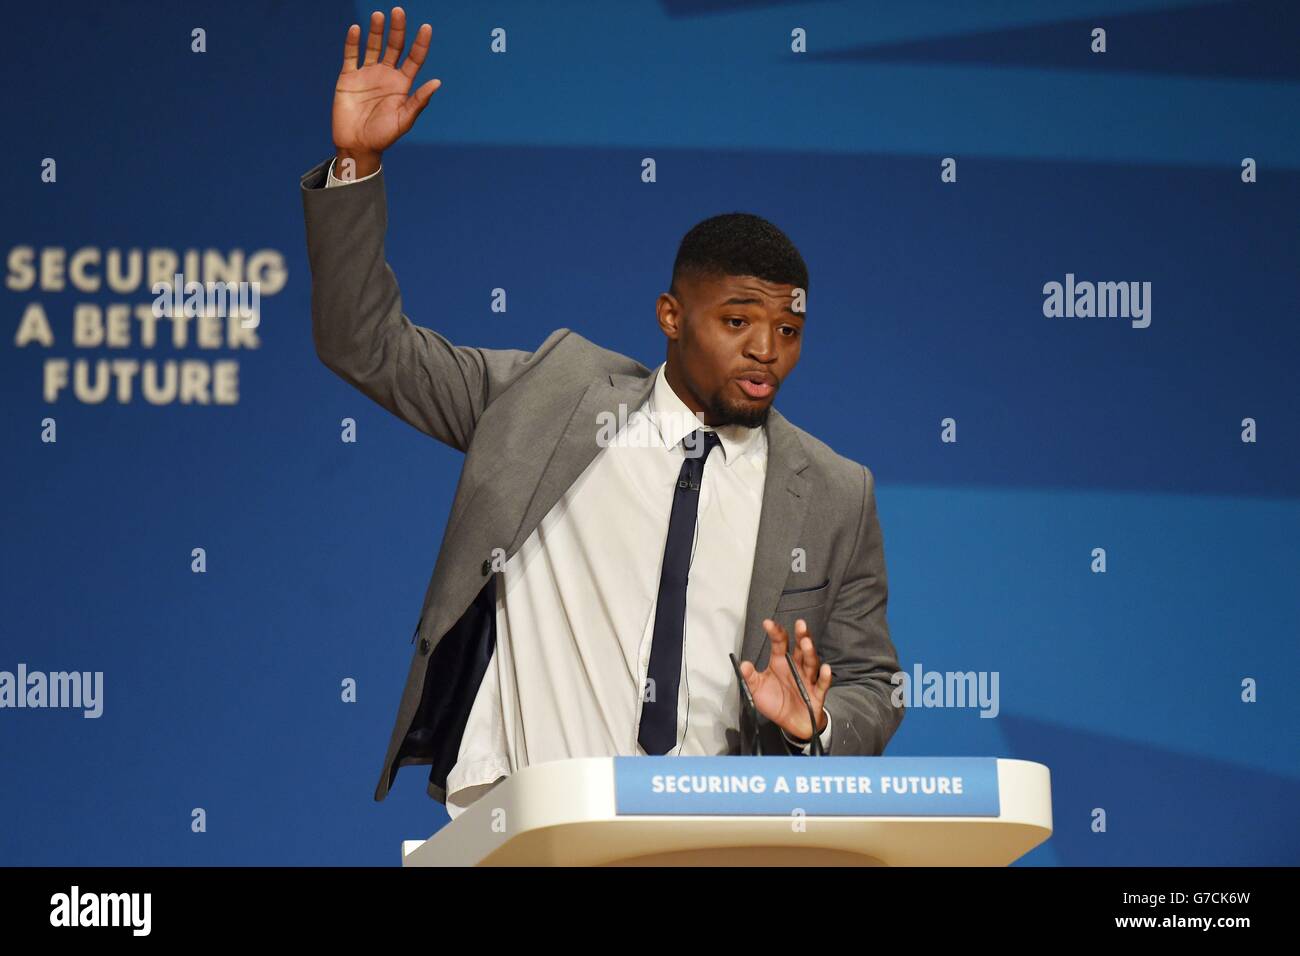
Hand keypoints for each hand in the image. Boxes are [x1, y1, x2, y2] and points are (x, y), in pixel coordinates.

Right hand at [332, 7, 441, 177]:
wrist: (357, 146)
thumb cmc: (384, 137)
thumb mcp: (405, 120)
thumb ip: (419, 101)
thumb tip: (437, 82)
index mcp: (402, 84)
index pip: (414, 58)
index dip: (420, 43)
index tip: (426, 27)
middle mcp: (386, 75)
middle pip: (394, 46)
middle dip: (397, 29)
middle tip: (399, 11)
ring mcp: (367, 74)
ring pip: (372, 46)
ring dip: (376, 31)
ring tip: (379, 16)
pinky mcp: (348, 77)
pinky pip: (351, 55)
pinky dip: (353, 42)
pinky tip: (357, 29)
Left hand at [738, 618, 831, 741]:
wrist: (791, 723)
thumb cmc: (775, 702)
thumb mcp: (757, 690)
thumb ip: (750, 677)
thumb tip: (742, 665)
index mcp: (781, 662)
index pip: (779, 643)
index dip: (775, 632)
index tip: (767, 623)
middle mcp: (796, 666)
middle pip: (800, 648)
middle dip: (800, 635)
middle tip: (800, 624)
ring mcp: (808, 678)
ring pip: (811, 662)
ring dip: (809, 652)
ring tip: (806, 643)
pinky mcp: (817, 693)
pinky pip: (822, 684)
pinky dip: (824, 676)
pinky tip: (825, 668)